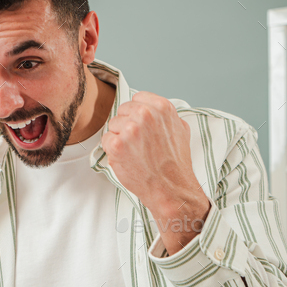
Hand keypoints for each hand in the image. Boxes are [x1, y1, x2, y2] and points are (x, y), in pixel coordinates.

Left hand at [101, 92, 210, 252]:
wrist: (170, 187)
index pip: (136, 99)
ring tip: (134, 152)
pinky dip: (112, 150)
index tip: (141, 126)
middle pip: (122, 111)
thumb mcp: (180, 130)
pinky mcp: (117, 145)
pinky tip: (126, 158)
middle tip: (139, 143)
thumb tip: (155, 110)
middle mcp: (145, 114)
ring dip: (119, 137)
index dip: (136, 114)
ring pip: (112, 125)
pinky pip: (106, 139)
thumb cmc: (175, 163)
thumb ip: (166, 116)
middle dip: (127, 125)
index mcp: (161, 107)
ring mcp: (130, 129)